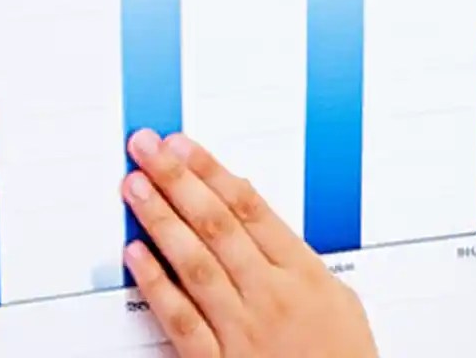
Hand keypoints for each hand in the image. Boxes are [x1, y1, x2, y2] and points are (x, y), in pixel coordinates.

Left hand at [121, 129, 377, 357]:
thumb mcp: (339, 300)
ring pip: (193, 262)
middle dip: (178, 180)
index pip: (250, 208)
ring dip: (160, 219)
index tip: (186, 147)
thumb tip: (262, 225)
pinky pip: (180, 317)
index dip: (212, 172)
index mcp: (303, 274)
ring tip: (136, 186)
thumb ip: (298, 261)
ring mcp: (241, 329)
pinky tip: (137, 255)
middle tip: (149, 150)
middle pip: (216, 224)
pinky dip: (155, 283)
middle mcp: (269, 296)